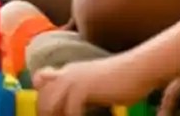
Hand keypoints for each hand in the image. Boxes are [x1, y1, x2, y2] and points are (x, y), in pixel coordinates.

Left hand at [34, 55, 157, 115]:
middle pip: (42, 98)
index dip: (42, 101)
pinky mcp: (84, 88)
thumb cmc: (124, 79)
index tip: (51, 115)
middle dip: (47, 114)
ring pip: (51, 105)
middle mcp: (67, 74)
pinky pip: (70, 111)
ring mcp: (74, 80)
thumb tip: (75, 105)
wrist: (139, 68)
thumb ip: (83, 93)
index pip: (40, 82)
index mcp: (69, 71)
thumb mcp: (97, 84)